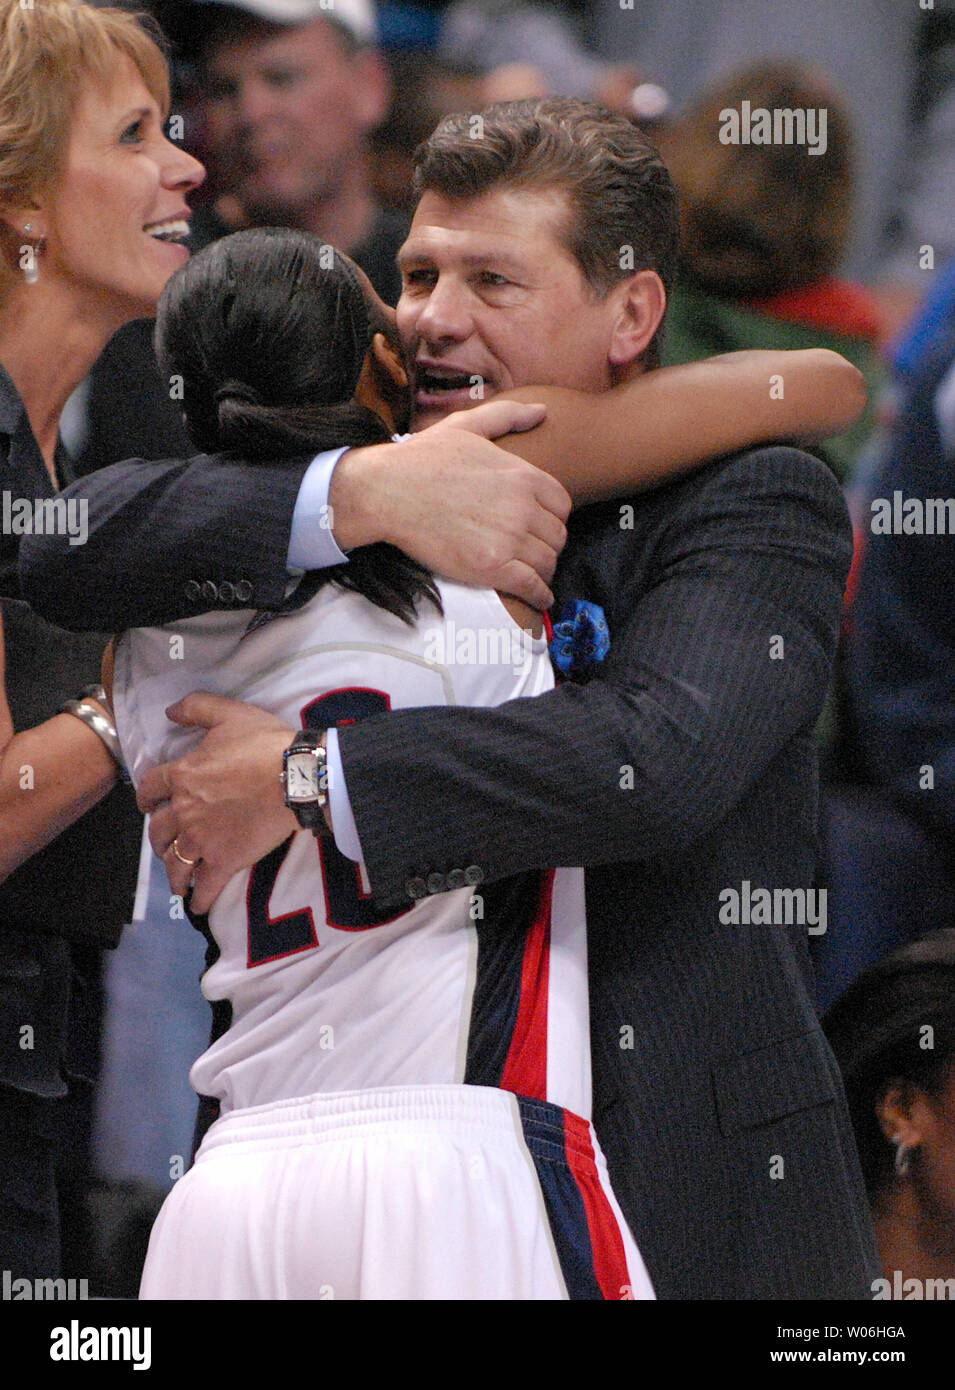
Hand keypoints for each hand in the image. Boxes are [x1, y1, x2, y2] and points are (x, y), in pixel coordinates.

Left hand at [137, 691, 296, 912]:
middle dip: (157, 838)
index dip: (145, 797)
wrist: (295, 779)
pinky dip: (198, 899)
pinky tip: (196, 905)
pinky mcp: (225, 861)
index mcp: (182, 776)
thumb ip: (196, 707)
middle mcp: (185, 811)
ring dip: (172, 872)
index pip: (149, 788)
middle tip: (164, 842)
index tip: (148, 803)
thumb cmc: (265, 745)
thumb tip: (169, 711)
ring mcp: (203, 840)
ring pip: (174, 862)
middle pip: (157, 831)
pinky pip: (204, 887)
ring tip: (177, 880)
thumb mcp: (230, 713)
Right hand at [329, 401, 570, 610]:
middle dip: (547, 545)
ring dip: (543, 570)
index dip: (552, 518)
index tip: (538, 527)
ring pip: (548, 562)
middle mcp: (522, 507)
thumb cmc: (421, 458)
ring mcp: (508, 538)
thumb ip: (507, 416)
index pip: (562, 505)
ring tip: (532, 574)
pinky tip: (538, 598)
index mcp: (522, 475)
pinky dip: (540, 595)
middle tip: (531, 552)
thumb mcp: (466, 426)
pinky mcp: (491, 567)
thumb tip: (542, 411)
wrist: (386, 492)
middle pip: (557, 536)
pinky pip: (532, 586)